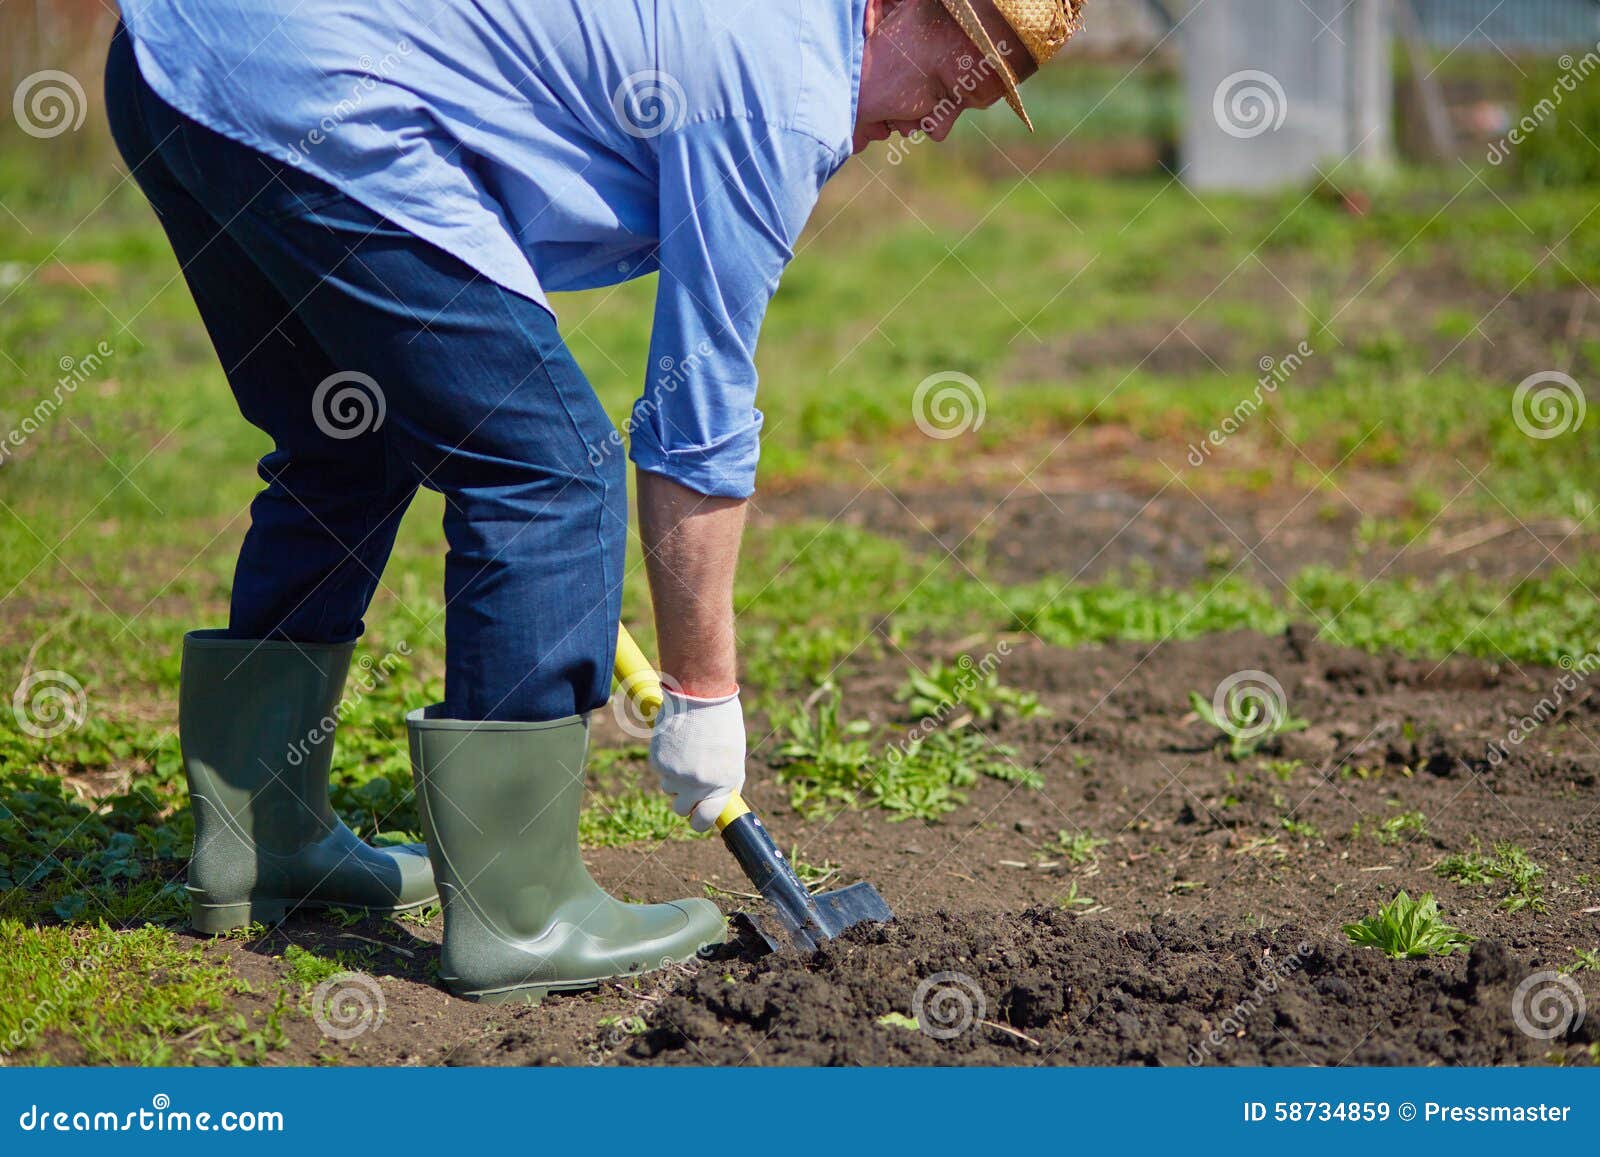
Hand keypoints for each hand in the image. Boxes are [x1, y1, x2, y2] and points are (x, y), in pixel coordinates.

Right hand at [649, 687, 745, 831]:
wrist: (700, 694)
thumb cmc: (722, 722)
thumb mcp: (734, 756)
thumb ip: (726, 780)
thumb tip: (721, 800)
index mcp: (722, 783)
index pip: (705, 820)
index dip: (699, 821)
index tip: (698, 818)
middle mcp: (698, 784)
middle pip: (681, 810)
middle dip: (684, 800)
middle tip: (688, 783)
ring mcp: (676, 774)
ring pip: (668, 789)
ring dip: (674, 777)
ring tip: (685, 751)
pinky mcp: (658, 762)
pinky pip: (660, 771)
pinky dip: (665, 760)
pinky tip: (676, 741)